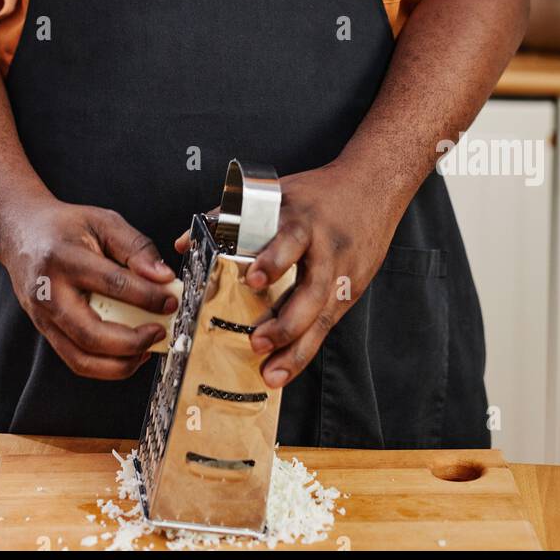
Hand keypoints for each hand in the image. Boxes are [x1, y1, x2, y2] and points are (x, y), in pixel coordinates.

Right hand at [0, 195, 178, 379]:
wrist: (20, 232)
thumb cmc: (65, 226)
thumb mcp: (103, 221)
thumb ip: (136, 247)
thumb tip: (163, 278)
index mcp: (64, 258)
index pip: (112, 284)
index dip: (147, 296)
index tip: (170, 301)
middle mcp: (48, 293)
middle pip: (91, 334)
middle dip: (132, 341)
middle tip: (160, 332)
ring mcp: (43, 317)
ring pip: (82, 358)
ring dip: (120, 363)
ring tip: (147, 349)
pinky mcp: (44, 331)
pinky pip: (76, 360)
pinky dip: (106, 365)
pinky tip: (128, 353)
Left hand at [176, 163, 395, 388]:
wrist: (375, 187)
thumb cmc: (318, 192)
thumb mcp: (276, 194)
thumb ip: (229, 216)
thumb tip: (185, 242)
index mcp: (303, 219)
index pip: (291, 240)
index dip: (275, 259)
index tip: (254, 279)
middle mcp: (326, 248)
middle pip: (312, 288)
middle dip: (286, 320)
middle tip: (257, 341)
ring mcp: (342, 272)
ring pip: (323, 315)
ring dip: (297, 347)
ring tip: (272, 371)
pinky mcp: (351, 289)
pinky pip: (329, 323)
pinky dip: (308, 346)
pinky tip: (288, 366)